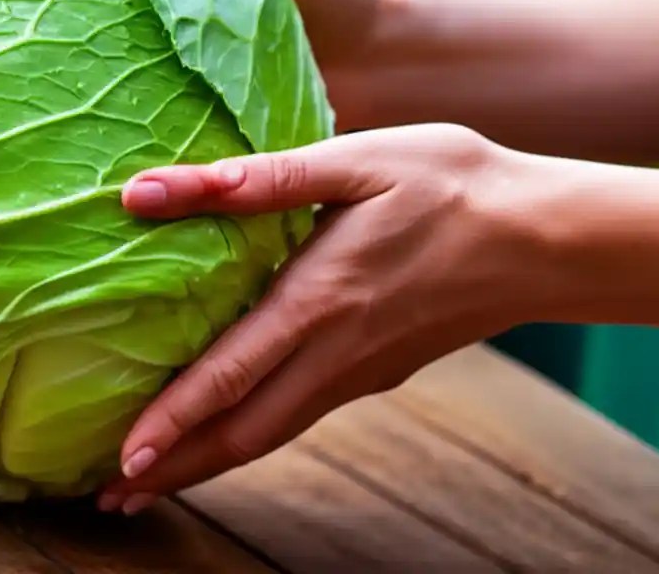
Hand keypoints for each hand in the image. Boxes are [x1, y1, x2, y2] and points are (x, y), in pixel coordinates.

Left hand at [95, 124, 561, 514]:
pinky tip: (235, 426)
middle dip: (176, 469)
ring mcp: (362, 371)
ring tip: (155, 479)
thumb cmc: (452, 186)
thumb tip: (145, 192)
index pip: (228, 376)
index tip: (121, 463)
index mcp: (319, 301)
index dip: (172, 424)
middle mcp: (336, 353)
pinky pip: (303, 415)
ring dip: (210, 462)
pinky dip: (254, 436)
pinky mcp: (381, 372)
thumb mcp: (354, 161)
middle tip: (112, 497)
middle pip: (244, 432)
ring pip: (273, 434)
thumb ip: (251, 181)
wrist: (545, 238)